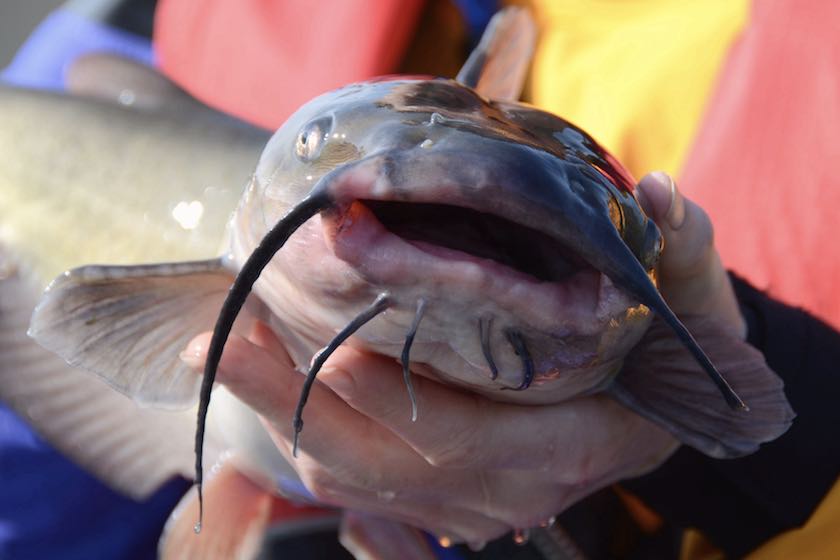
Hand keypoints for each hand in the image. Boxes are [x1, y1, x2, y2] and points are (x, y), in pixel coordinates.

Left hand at [181, 172, 743, 548]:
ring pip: (352, 482)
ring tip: (228, 344)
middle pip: (376, 463)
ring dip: (282, 414)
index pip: (456, 435)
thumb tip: (659, 196)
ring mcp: (466, 511)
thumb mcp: (688, 301)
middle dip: (289, 397)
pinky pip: (352, 489)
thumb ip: (681, 252)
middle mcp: (507, 492)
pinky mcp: (438, 507)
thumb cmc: (664, 354)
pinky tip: (266, 385)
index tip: (315, 334)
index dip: (379, 393)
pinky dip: (303, 436)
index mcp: (565, 445)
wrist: (656, 412)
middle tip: (225, 328)